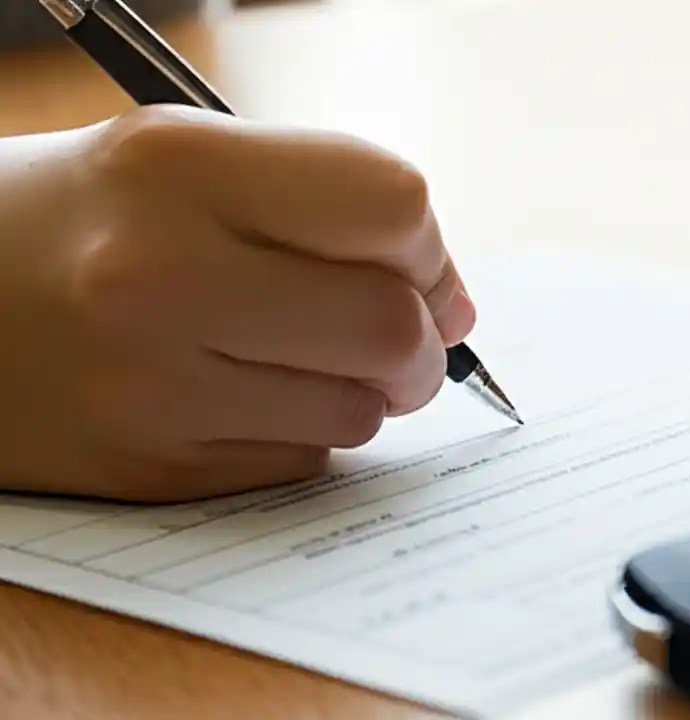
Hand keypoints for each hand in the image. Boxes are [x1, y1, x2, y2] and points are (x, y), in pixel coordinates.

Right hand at [0, 105, 473, 501]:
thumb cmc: (91, 218)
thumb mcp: (190, 160)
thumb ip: (326, 206)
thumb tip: (451, 301)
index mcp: (178, 166)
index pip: (393, 207)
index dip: (429, 248)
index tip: (421, 270)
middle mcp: (155, 275)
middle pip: (392, 326)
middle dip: (424, 340)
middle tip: (402, 335)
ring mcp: (145, 386)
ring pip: (360, 411)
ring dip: (363, 390)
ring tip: (301, 357)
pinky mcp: (143, 468)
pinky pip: (302, 462)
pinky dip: (304, 432)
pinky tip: (245, 396)